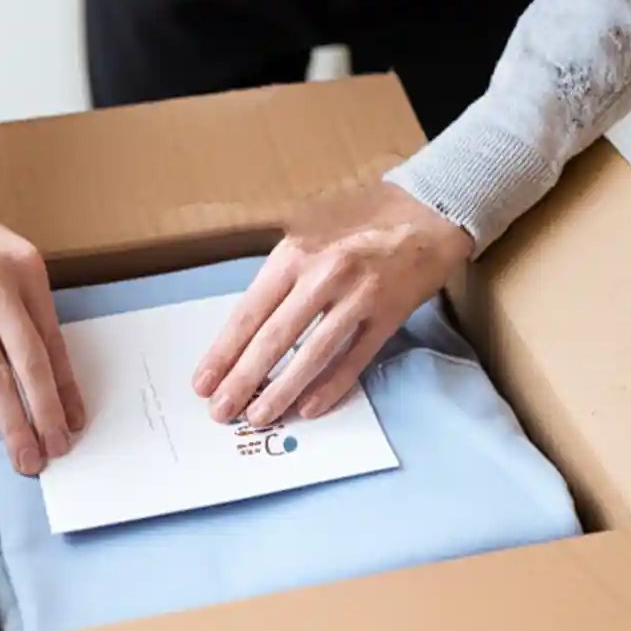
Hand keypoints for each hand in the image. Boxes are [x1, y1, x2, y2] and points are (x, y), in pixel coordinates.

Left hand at [192, 183, 471, 426]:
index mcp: (294, 254)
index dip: (223, 352)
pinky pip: (354, 359)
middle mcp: (323, 275)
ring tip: (259, 416)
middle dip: (243, 380)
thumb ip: (279, 278)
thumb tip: (245, 331)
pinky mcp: (388, 316)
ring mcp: (358, 297)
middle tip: (221, 411)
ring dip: (282, 390)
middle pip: (274, 338)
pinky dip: (330, 386)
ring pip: (313, 354)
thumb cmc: (358, 225)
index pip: (249, 313)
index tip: (204, 382)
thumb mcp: (307, 235)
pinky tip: (309, 408)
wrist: (427, 214)